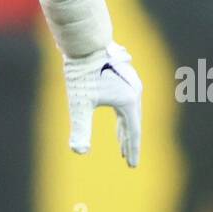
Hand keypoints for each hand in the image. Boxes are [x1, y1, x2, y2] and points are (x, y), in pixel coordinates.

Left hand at [62, 41, 141, 166]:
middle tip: (128, 161)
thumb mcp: (79, 104)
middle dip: (129, 143)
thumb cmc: (81, 73)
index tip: (133, 166)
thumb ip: (80, 128)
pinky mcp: (122, 78)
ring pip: (129, 113)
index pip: (133, 131)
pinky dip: (121, 117)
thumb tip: (79, 151)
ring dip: (125, 130)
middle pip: (132, 124)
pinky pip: (124, 103)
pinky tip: (118, 122)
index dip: (132, 150)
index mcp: (128, 100)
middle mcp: (133, 92)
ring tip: (122, 145)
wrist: (84, 44)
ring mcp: (129, 84)